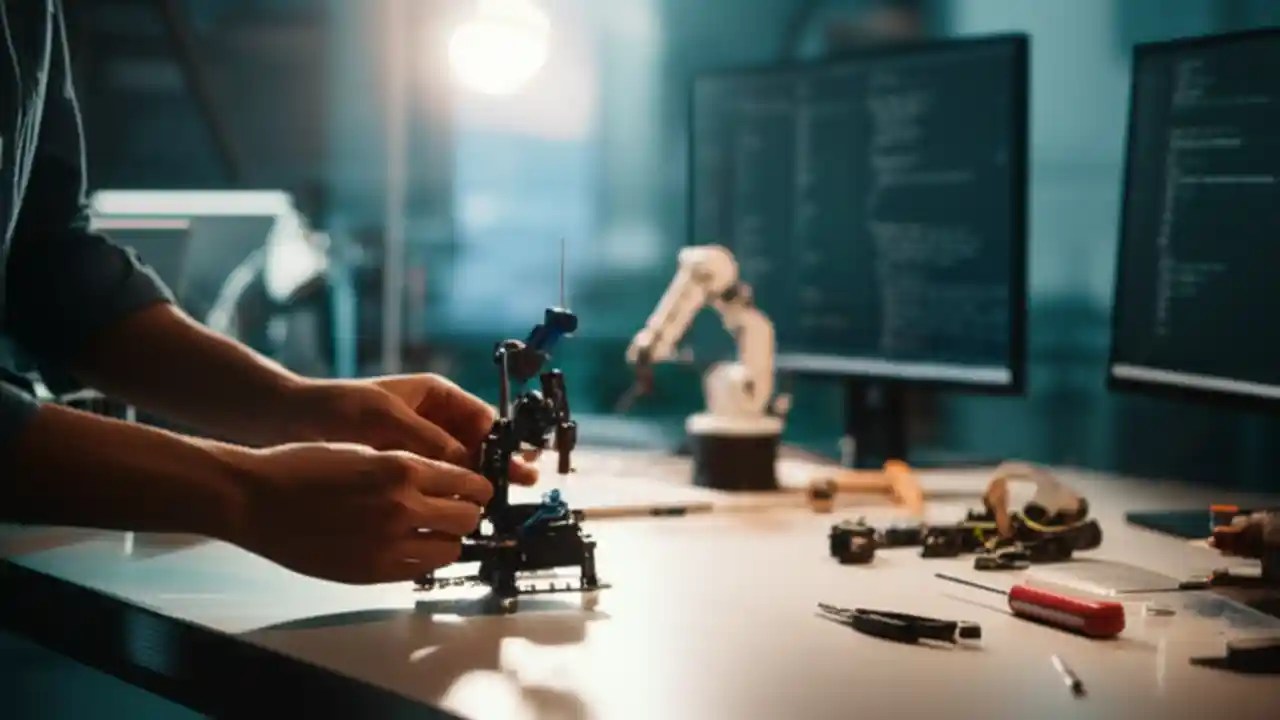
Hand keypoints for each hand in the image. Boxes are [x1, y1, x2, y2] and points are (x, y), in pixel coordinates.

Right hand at [230, 442, 491, 583]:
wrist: (254, 498)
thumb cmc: (302, 466)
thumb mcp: (364, 449)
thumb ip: (407, 467)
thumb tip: (444, 480)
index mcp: (402, 467)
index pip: (468, 481)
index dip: (478, 486)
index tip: (478, 488)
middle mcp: (401, 505)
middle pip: (468, 517)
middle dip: (470, 512)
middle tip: (462, 510)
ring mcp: (387, 543)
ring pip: (450, 549)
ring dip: (449, 539)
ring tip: (437, 531)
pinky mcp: (370, 571)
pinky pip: (419, 571)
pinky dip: (424, 559)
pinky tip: (413, 548)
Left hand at [287, 374, 537, 485]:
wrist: (284, 420)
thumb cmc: (335, 408)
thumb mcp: (386, 420)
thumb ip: (430, 442)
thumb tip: (468, 468)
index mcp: (435, 396)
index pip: (483, 419)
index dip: (504, 442)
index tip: (520, 463)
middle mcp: (431, 420)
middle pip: (477, 446)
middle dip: (497, 467)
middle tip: (519, 488)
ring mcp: (415, 446)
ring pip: (457, 469)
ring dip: (473, 487)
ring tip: (493, 508)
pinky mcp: (398, 471)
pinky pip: (432, 486)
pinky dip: (443, 499)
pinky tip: (453, 516)